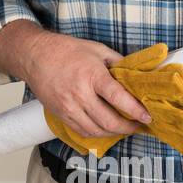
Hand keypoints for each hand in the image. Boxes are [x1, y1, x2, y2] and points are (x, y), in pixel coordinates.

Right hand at [26, 33, 151, 138]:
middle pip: (109, 121)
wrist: (34, 56)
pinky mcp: (60, 114)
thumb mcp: (96, 49)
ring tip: (124, 128)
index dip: (136, 111)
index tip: (147, 117)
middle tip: (138, 125)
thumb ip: (117, 63)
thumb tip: (135, 75)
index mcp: (92, 75)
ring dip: (114, 133)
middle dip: (128, 127)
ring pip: (96, 131)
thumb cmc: (65, 50)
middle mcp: (80, 94)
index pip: (118, 98)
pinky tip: (105, 128)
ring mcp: (68, 107)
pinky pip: (82, 131)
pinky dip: (97, 133)